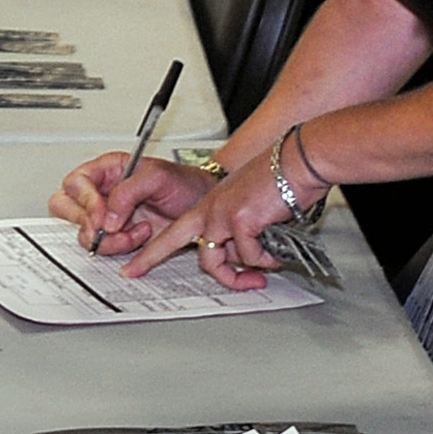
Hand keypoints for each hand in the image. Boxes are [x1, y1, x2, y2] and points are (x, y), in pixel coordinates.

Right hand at [50, 151, 206, 255]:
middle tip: (106, 229)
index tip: (102, 214)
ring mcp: (108, 216)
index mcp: (107, 170)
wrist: (203, 207)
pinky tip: (141, 236)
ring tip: (138, 230)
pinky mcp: (118, 237)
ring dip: (111, 239)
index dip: (85, 200)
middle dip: (86, 222)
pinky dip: (121, 248)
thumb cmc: (184, 184)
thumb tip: (108, 217)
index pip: (76, 183)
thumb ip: (128, 192)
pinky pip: (104, 248)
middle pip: (66, 207)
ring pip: (84, 233)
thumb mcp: (157, 177)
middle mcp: (102, 193)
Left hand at [113, 149, 302, 288]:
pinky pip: (250, 257)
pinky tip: (275, 250)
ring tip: (265, 263)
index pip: (174, 231)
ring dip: (244, 269)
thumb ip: (237, 230)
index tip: (133, 266)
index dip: (151, 251)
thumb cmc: (281, 181)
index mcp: (211, 204)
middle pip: (175, 243)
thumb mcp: (248, 206)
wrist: (299, 161)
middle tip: (134, 272)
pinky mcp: (239, 220)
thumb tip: (240, 256)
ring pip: (219, 261)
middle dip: (150, 257)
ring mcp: (221, 213)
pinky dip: (266, 260)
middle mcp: (210, 208)